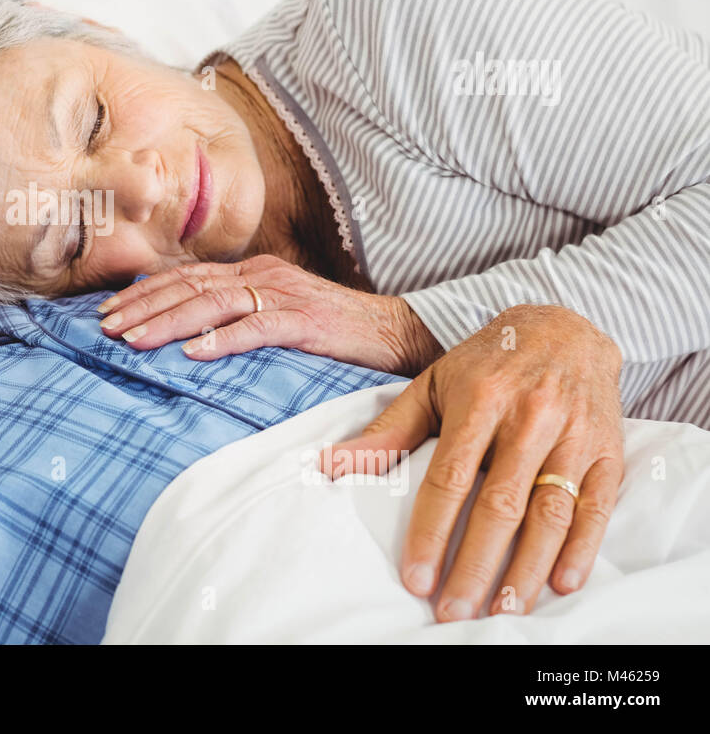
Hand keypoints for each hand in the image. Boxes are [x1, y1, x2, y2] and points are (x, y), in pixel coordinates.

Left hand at [96, 254, 440, 374]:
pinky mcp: (305, 321)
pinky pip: (258, 328)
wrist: (394, 332)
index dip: (143, 292)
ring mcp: (283, 295)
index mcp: (251, 272)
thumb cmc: (331, 330)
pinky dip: (223, 340)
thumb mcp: (275, 314)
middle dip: (142, 306)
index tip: (107, 310)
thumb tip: (187, 336)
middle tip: (104, 328)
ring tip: (134, 341)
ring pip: (214, 303)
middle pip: (189, 286)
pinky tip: (195, 354)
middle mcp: (261, 276)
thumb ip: (236, 317)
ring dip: (169, 322)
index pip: (185, 276)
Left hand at [322, 304, 625, 618]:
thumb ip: (386, 431)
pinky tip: (560, 582)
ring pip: (550, 513)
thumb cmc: (485, 362)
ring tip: (502, 610)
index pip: (449, 479)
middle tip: (454, 611)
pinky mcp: (607, 450)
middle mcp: (529, 418)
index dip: (431, 532)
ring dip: (526, 569)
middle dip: (475, 565)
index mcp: (480, 401)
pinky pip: (596, 506)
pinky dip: (581, 548)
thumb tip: (329, 465)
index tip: (416, 577)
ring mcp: (573, 435)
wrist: (564, 326)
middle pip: (500, 506)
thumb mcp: (431, 385)